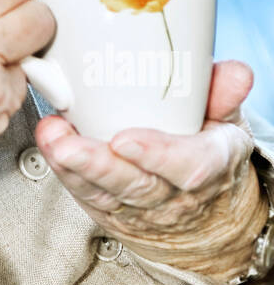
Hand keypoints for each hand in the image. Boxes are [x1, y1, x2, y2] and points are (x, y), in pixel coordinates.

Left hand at [35, 60, 269, 282]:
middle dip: (99, 165)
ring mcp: (140, 205)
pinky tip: (49, 145)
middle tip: (67, 144)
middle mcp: (174, 193)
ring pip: (105, 192)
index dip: (157, 154)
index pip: (189, 167)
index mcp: (210, 164)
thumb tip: (236, 73)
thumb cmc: (210, 151)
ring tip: (50, 138)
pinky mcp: (112, 209)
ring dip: (74, 167)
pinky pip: (87, 193)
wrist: (207, 211)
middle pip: (136, 185)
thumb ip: (224, 94)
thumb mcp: (226, 122)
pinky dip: (64, 172)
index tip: (125, 139)